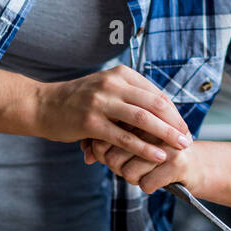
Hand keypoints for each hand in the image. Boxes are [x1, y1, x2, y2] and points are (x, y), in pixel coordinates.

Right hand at [35, 65, 190, 161]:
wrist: (42, 105)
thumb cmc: (78, 100)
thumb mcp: (106, 89)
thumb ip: (131, 97)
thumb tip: (161, 112)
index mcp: (121, 74)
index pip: (156, 94)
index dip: (174, 112)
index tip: (184, 127)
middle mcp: (113, 84)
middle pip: (155, 104)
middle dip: (175, 123)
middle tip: (188, 138)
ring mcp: (101, 102)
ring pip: (143, 119)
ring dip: (165, 134)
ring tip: (180, 146)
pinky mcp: (91, 122)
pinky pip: (124, 137)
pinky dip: (144, 147)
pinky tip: (157, 156)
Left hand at [81, 127, 205, 195]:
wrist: (196, 164)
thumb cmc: (157, 151)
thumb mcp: (135, 141)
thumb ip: (109, 143)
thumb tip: (86, 158)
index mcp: (142, 113)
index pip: (107, 134)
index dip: (101, 151)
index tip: (107, 156)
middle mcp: (155, 125)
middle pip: (114, 156)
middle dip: (115, 167)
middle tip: (124, 167)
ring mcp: (168, 144)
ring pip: (128, 172)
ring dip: (132, 178)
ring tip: (142, 172)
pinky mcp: (178, 163)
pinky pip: (145, 184)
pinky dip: (147, 186)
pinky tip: (156, 178)